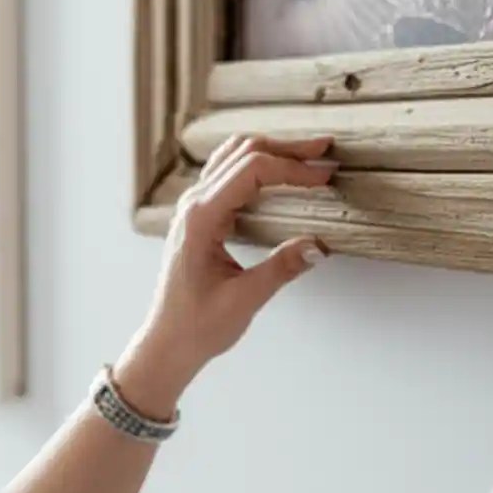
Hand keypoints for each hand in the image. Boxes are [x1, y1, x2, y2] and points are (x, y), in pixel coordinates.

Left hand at [115, 136, 335, 418]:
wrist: (168, 342)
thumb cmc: (196, 326)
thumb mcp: (244, 300)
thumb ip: (281, 268)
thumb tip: (319, 245)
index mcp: (200, 218)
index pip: (252, 171)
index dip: (293, 168)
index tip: (324, 178)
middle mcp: (194, 204)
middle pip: (244, 153)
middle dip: (287, 150)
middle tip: (325, 152)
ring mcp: (194, 207)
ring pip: (234, 156)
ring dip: (272, 152)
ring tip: (307, 156)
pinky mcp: (200, 215)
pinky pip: (227, 173)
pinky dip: (257, 165)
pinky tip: (279, 174)